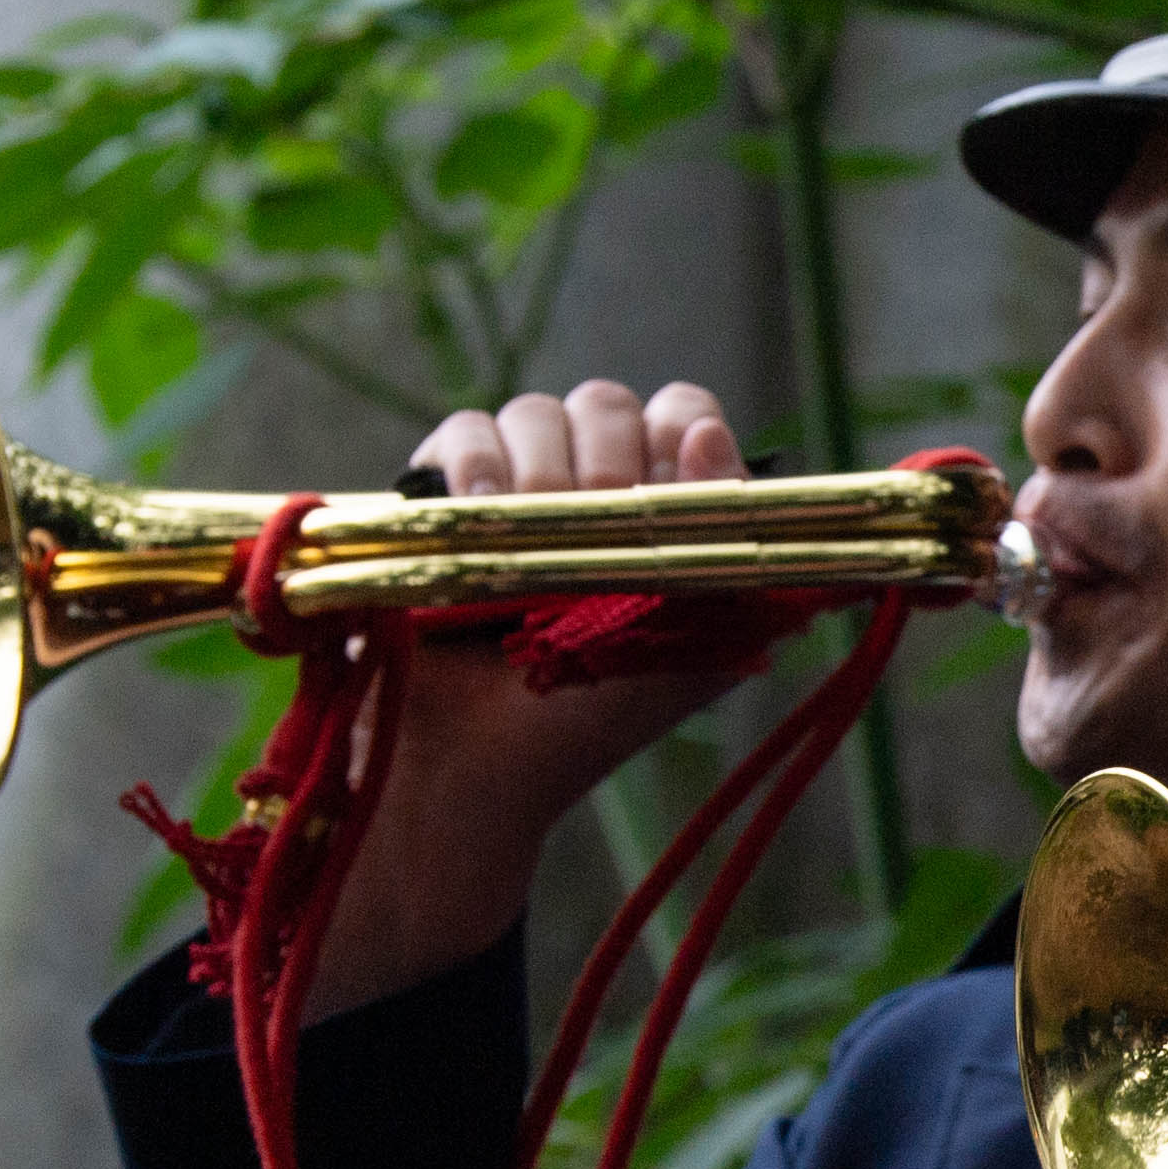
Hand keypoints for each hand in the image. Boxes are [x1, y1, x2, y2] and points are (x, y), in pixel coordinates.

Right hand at [303, 377, 756, 1016]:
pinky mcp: (443, 495)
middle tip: (601, 513)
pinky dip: (475, 463)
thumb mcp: (687, 641)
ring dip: (544, 465)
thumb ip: (724, 555)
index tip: (679, 473)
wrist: (482, 765)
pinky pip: (462, 432)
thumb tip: (725, 446)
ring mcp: (517, 488)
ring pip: (539, 410)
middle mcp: (593, 491)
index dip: (686, 432)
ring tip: (535, 533)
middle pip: (610, 403)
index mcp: (663, 518)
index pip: (687, 418)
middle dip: (613, 453)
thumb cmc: (595, 715)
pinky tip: (484, 510)